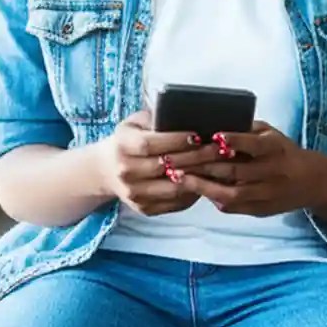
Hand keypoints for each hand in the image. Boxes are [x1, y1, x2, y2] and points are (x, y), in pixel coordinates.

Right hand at [95, 110, 224, 215]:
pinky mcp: (144, 208)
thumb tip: (187, 118)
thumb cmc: (128, 140)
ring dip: (199, 177)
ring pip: (173, 188)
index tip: (198, 136)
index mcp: (122, 146)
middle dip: (196, 157)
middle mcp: (125, 172)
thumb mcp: (135, 123)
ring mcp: (134, 193)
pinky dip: (193, 192)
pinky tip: (207, 181)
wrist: (106, 170)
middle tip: (220, 150)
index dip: (175, 140)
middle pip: (165, 166)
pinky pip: (174, 202)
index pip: (150, 144)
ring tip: (218, 166)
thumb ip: (156, 120)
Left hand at [178, 121, 326, 216]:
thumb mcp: (270, 134)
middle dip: (203, 165)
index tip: (213, 137)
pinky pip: (233, 206)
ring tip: (179, 178)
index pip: (254, 144)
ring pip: (231, 193)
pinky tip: (194, 190)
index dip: (235, 141)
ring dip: (203, 185)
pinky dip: (213, 197)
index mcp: (276, 149)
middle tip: (177, 160)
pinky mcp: (261, 210)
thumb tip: (210, 126)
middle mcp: (272, 172)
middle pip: (235, 171)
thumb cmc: (282, 151)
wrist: (312, 182)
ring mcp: (267, 194)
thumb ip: (245, 130)